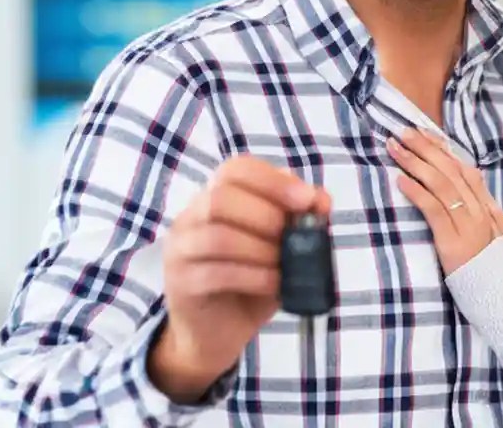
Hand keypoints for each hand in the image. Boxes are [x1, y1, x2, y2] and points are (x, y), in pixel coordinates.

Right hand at [149, 155, 330, 402]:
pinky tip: (275, 283)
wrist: (218, 334)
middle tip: (294, 238)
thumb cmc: (252, 281)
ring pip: (217, 235)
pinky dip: (254, 276)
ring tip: (285, 264)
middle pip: (222, 197)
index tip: (308, 199)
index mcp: (215, 197)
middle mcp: (191, 217)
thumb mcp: (283, 247)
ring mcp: (180, 250)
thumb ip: (299, 220)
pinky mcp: (180, 284)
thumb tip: (321, 200)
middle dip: (268, 216)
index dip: (274, 181)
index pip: (236, 169)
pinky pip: (216, 272)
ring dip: (261, 249)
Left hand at [388, 128, 502, 275]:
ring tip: (396, 148)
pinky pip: (434, 210)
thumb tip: (473, 176)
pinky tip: (401, 180)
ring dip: (416, 162)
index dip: (443, 149)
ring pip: (441, 185)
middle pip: (451, 171)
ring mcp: (467, 226)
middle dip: (426, 148)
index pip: (464, 169)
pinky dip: (417, 192)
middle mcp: (479, 212)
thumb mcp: (498, 235)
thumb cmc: (496, 272)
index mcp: (488, 208)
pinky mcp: (452, 243)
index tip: (424, 133)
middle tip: (404, 131)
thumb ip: (485, 207)